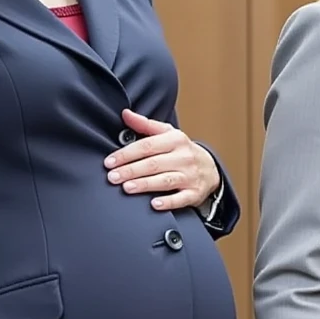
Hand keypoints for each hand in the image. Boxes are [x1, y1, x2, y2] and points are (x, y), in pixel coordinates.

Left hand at [105, 109, 219, 210]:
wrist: (210, 168)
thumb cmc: (182, 150)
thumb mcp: (168, 134)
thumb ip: (145, 125)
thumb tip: (125, 114)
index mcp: (175, 140)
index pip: (147, 146)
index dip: (126, 154)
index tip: (109, 161)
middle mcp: (184, 157)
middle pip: (153, 164)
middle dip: (131, 170)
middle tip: (112, 177)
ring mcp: (190, 176)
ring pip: (165, 180)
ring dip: (145, 184)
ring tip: (126, 188)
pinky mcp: (194, 193)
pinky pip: (181, 198)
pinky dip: (169, 202)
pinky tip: (154, 204)